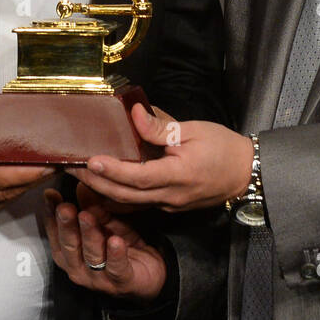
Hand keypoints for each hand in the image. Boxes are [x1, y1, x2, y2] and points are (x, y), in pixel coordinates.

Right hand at [0, 96, 53, 214]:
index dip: (23, 171)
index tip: (47, 163)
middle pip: (4, 189)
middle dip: (34, 177)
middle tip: (60, 163)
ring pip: (7, 197)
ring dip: (31, 183)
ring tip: (54, 166)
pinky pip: (4, 200)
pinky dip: (21, 188)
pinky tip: (37, 175)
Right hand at [43, 185, 167, 301]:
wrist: (149, 273)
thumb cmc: (121, 246)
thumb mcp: (106, 222)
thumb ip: (93, 207)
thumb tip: (81, 185)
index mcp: (70, 253)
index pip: (56, 234)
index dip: (51, 215)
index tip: (50, 195)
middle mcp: (79, 268)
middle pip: (70, 246)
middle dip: (67, 226)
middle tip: (65, 208)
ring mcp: (99, 279)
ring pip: (92, 256)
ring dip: (89, 235)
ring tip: (87, 217)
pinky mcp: (122, 283)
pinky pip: (117, 268)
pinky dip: (116, 255)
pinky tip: (115, 241)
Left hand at [68, 104, 253, 211]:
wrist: (246, 174)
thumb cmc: (223, 148)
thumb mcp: (194, 130)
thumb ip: (161, 126)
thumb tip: (132, 113)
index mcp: (178, 175)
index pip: (138, 177)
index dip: (113, 170)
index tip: (91, 161)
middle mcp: (170, 196)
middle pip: (126, 195)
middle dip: (97, 184)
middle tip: (73, 169)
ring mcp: (168, 205)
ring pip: (129, 204)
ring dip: (103, 192)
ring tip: (82, 177)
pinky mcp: (168, 206)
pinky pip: (138, 205)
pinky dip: (117, 198)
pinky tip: (102, 188)